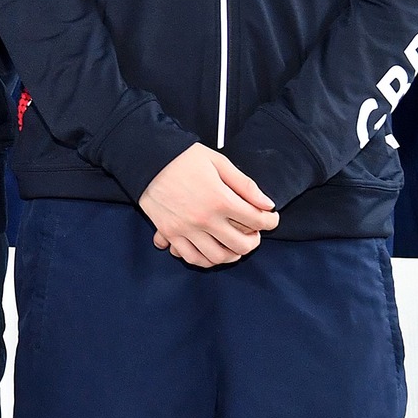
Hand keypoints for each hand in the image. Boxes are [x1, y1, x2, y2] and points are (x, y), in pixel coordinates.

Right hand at [139, 143, 278, 267]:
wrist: (147, 159)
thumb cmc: (183, 157)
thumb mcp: (219, 162)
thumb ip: (245, 185)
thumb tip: (267, 204)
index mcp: (220, 199)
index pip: (258, 221)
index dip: (271, 221)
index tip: (270, 218)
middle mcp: (205, 219)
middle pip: (241, 245)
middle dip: (254, 241)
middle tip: (254, 233)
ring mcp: (186, 229)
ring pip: (218, 256)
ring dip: (232, 254)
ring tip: (234, 245)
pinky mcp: (170, 232)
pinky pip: (192, 257)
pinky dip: (206, 260)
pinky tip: (212, 252)